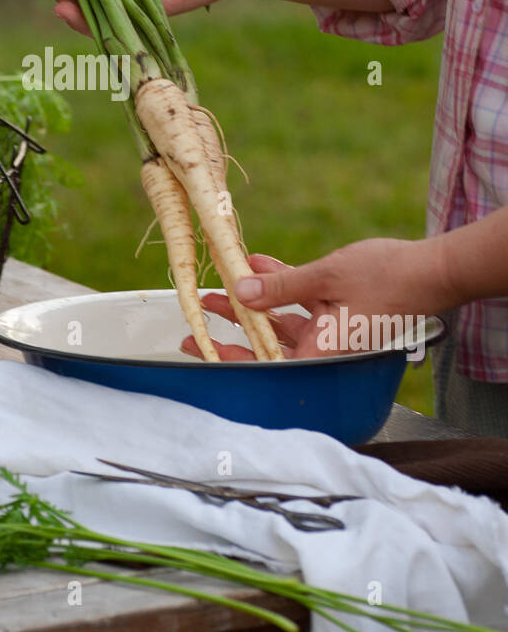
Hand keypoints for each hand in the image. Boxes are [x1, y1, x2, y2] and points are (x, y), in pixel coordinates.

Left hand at [182, 240, 438, 359]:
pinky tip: (259, 265)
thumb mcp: (325, 277)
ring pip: (281, 324)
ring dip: (254, 302)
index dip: (228, 358)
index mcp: (321, 353)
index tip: (199, 347)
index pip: (264, 366)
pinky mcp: (340, 314)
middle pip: (267, 347)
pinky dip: (282, 289)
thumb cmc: (387, 277)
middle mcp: (325, 350)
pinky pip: (301, 306)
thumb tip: (241, 292)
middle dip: (233, 328)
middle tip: (200, 315)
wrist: (433, 270)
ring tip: (224, 282)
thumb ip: (281, 287)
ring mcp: (333, 332)